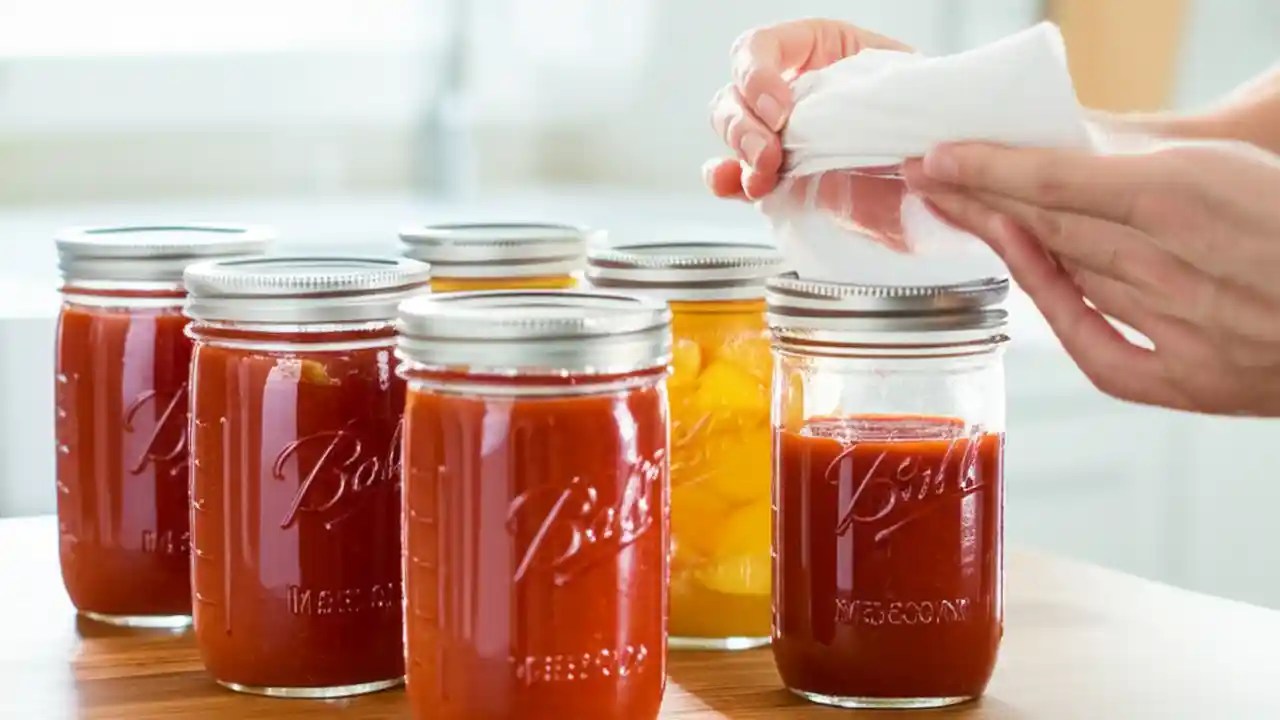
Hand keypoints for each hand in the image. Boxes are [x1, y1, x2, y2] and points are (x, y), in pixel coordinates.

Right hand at [704, 19, 909, 200]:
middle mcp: (786, 88)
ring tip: (764, 178)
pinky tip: (731, 185)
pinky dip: (726, 180)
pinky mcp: (773, 173)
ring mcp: (774, 132)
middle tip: (771, 154)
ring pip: (730, 130)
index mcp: (814, 49)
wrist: (934, 161)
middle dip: (745, 127)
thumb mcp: (908, 82)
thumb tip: (879, 104)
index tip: (781, 110)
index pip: (760, 46)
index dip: (758, 74)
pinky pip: (733, 174)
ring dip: (741, 155)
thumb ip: (885, 86)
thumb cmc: (922, 111)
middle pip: (734, 93)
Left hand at [903, 141, 1279, 415]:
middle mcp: (1173, 262)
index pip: (1054, 181)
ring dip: (1007, 243)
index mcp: (1188, 194)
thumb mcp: (1235, 164)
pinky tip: (1025, 280)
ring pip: (1069, 275)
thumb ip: (1152, 163)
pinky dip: (1057, 312)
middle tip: (927, 179)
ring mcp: (1181, 326)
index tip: (936, 157)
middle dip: (980, 199)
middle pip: (1049, 227)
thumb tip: (1075, 155)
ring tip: (958, 214)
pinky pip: (1099, 350)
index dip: (987, 169)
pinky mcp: (1192, 381)